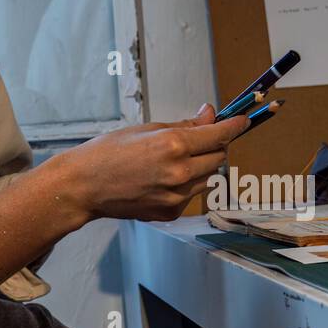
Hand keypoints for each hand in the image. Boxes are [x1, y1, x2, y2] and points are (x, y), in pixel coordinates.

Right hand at [61, 103, 248, 222]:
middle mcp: (179, 172)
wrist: (83, 186)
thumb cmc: (108, 152)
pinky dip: (186, 184)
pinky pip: (192, 194)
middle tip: (199, 139)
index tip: (243, 121)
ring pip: (208, 177)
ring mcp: (176, 196)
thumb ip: (184, 125)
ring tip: (171, 161)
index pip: (218, 135)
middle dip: (215, 145)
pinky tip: (161, 179)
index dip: (234, 126)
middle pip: (219, 157)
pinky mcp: (171, 213)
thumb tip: (210, 114)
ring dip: (200, 166)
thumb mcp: (146, 129)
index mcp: (173, 145)